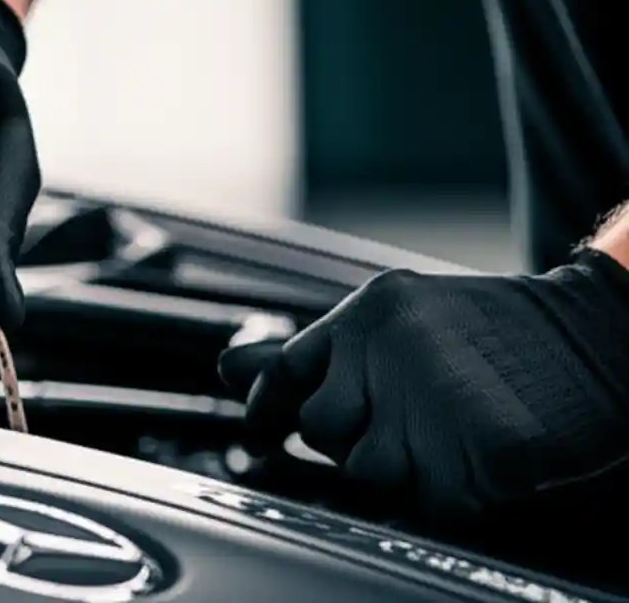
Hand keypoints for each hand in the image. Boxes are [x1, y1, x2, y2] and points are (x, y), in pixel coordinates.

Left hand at [218, 249, 628, 516]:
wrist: (605, 334)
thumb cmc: (498, 337)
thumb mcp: (400, 323)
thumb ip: (312, 352)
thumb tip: (228, 367)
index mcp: (370, 313)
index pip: (284, 371)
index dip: (265, 409)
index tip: (259, 435)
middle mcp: (390, 351)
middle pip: (321, 431)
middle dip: (350, 441)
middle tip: (402, 427)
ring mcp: (433, 404)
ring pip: (365, 473)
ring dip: (399, 472)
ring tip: (445, 441)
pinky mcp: (477, 457)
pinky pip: (425, 505)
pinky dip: (444, 498)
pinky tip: (472, 465)